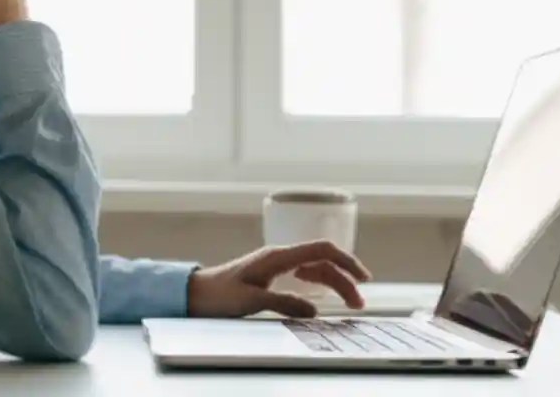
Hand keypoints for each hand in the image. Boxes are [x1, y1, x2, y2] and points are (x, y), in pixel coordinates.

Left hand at [187, 240, 371, 318]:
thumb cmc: (219, 295)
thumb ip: (283, 302)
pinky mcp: (273, 272)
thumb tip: (314, 309)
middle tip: (359, 303)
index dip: (345, 260)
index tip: (363, 277)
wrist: (197, 292)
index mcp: (277, 256)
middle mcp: (280, 256)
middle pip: (322, 261)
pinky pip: (304, 273)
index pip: (320, 249)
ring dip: (335, 282)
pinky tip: (327, 293)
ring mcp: (277, 263)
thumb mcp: (251, 301)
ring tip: (350, 302)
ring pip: (315, 268)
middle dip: (344, 279)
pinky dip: (320, 282)